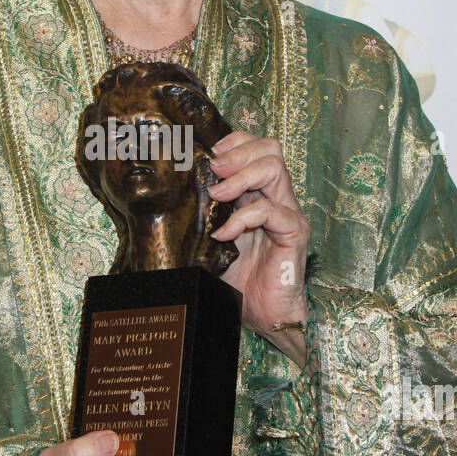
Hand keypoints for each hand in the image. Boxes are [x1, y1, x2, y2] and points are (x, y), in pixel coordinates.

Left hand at [207, 129, 309, 366]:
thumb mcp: (209, 240)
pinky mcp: (293, 231)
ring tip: (217, 194)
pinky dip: (244, 217)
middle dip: (237, 151)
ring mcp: (287, 212)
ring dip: (240, 176)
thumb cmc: (238, 278)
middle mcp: (275, 196)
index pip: (254, 147)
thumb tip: (163, 198)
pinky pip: (272, 210)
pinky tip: (225, 234)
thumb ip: (199, 217)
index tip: (208, 152)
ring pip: (273, 168)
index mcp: (256, 193)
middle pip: (269, 148)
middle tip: (213, 168)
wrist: (263, 313)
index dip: (233, 142)